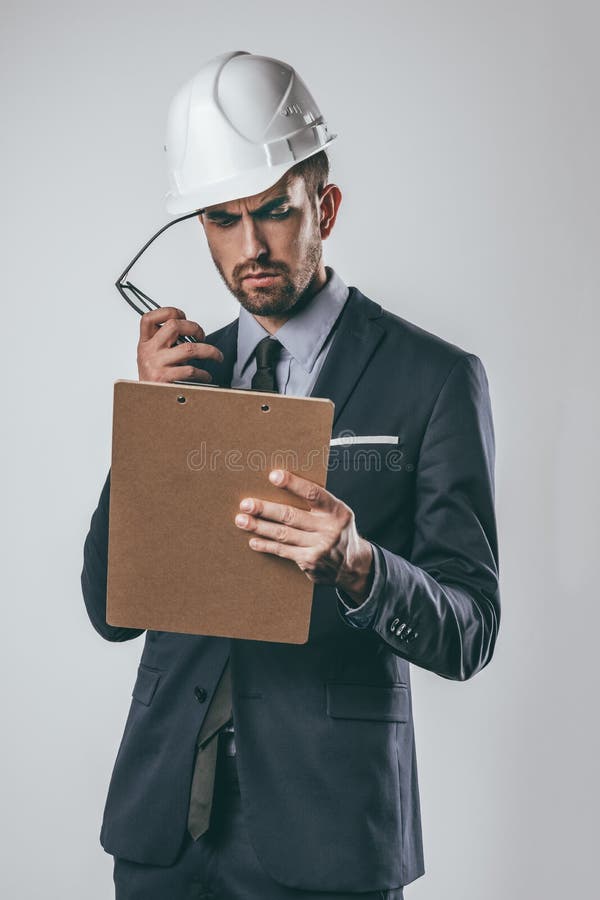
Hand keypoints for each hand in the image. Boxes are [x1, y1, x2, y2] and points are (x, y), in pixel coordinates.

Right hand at [137, 306, 223, 382]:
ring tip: (216, 356)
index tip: (183, 316)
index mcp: (145, 343)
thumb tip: (189, 331)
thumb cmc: (152, 379)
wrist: (145, 402)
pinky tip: (206, 376)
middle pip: (174, 326)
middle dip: (195, 327)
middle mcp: (149, 351)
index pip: (150, 318)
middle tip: (202, 336)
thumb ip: (163, 342)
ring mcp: (156, 364)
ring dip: (209, 351)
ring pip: (189, 348)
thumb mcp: (150, 356)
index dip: (168, 311)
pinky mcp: (165, 379)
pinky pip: (191, 370)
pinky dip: (204, 373)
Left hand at [233, 469, 374, 602]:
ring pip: (283, 534)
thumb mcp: (337, 513)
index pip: (313, 493)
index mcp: (336, 511)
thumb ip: (318, 501)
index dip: (293, 484)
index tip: (273, 476)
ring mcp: (319, 547)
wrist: (352, 566)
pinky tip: (253, 540)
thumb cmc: (338, 531)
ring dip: (260, 527)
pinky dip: (266, 545)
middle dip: (265, 509)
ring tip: (242, 520)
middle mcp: (329, 529)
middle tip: (246, 504)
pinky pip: (283, 551)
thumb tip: (283, 484)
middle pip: (291, 515)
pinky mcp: (309, 562)